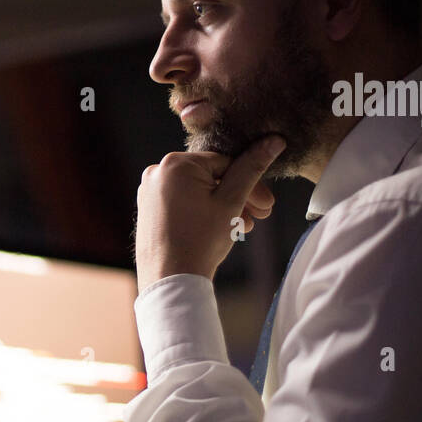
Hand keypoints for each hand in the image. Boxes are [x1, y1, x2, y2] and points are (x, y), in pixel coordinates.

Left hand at [135, 135, 284, 289]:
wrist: (170, 281)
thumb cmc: (200, 242)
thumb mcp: (232, 201)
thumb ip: (252, 168)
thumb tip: (273, 141)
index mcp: (176, 164)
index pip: (226, 163)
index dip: (251, 184)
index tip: (267, 204)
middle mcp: (158, 172)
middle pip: (212, 177)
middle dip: (239, 197)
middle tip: (260, 216)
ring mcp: (150, 191)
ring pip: (199, 191)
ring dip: (224, 206)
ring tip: (243, 226)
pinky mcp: (149, 208)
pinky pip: (183, 202)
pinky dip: (204, 211)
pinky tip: (222, 227)